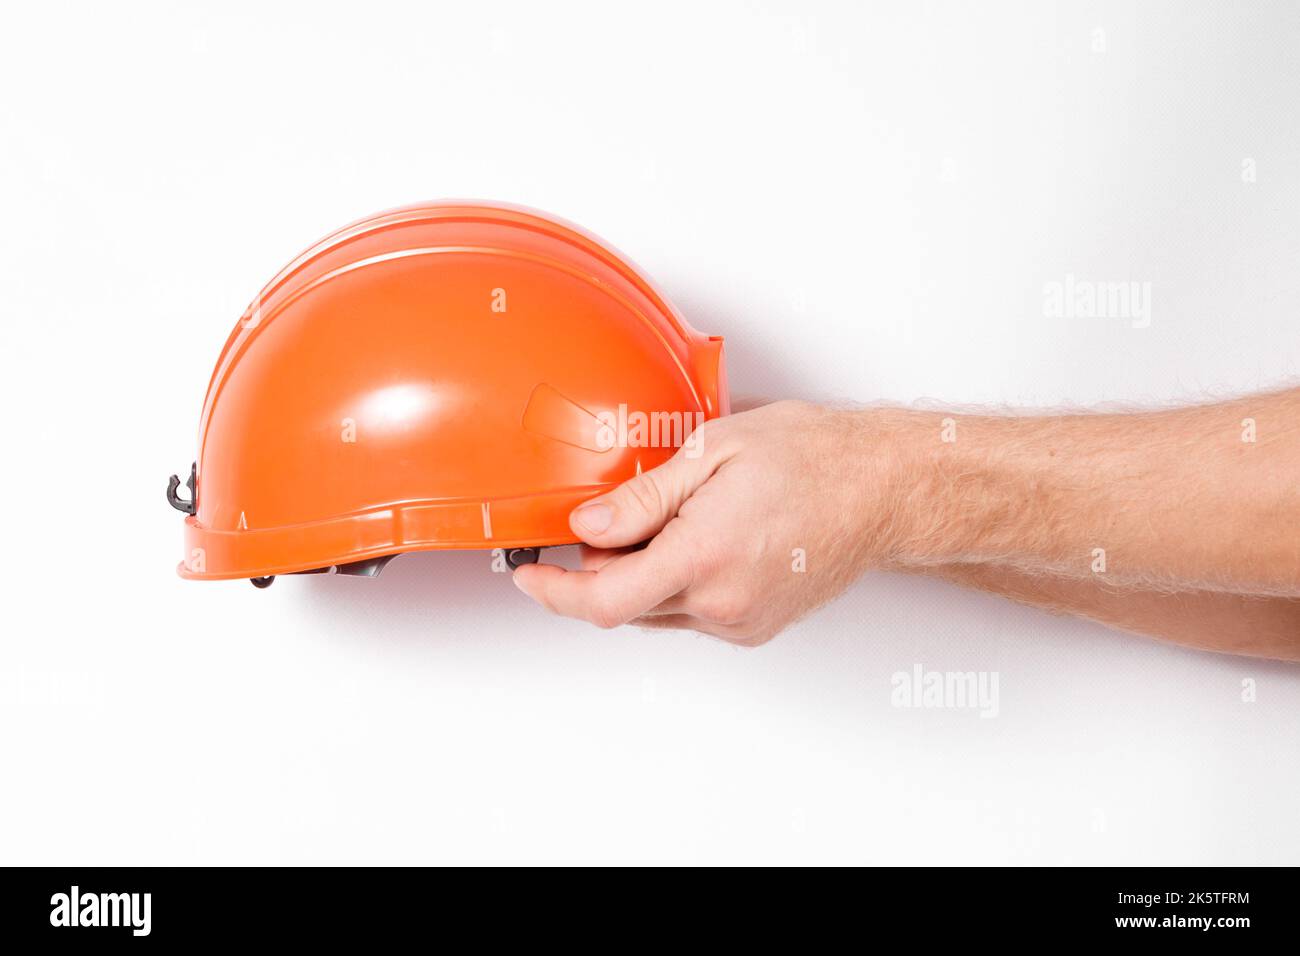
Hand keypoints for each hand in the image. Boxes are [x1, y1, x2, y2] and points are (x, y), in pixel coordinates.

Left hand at [512, 400, 895, 644]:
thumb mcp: (712, 451)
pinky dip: (677, 582)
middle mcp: (723, 601)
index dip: (554, 592)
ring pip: (657, 610)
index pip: (604, 599)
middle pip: (625, 604)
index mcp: (705, 554)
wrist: (883, 489)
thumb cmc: (814, 458)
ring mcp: (742, 621)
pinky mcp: (755, 627)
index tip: (530, 575)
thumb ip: (641, 496)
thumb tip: (587, 526)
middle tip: (625, 513)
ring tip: (680, 517)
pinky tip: (705, 538)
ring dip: (643, 574)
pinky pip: (691, 613)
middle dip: (604, 565)